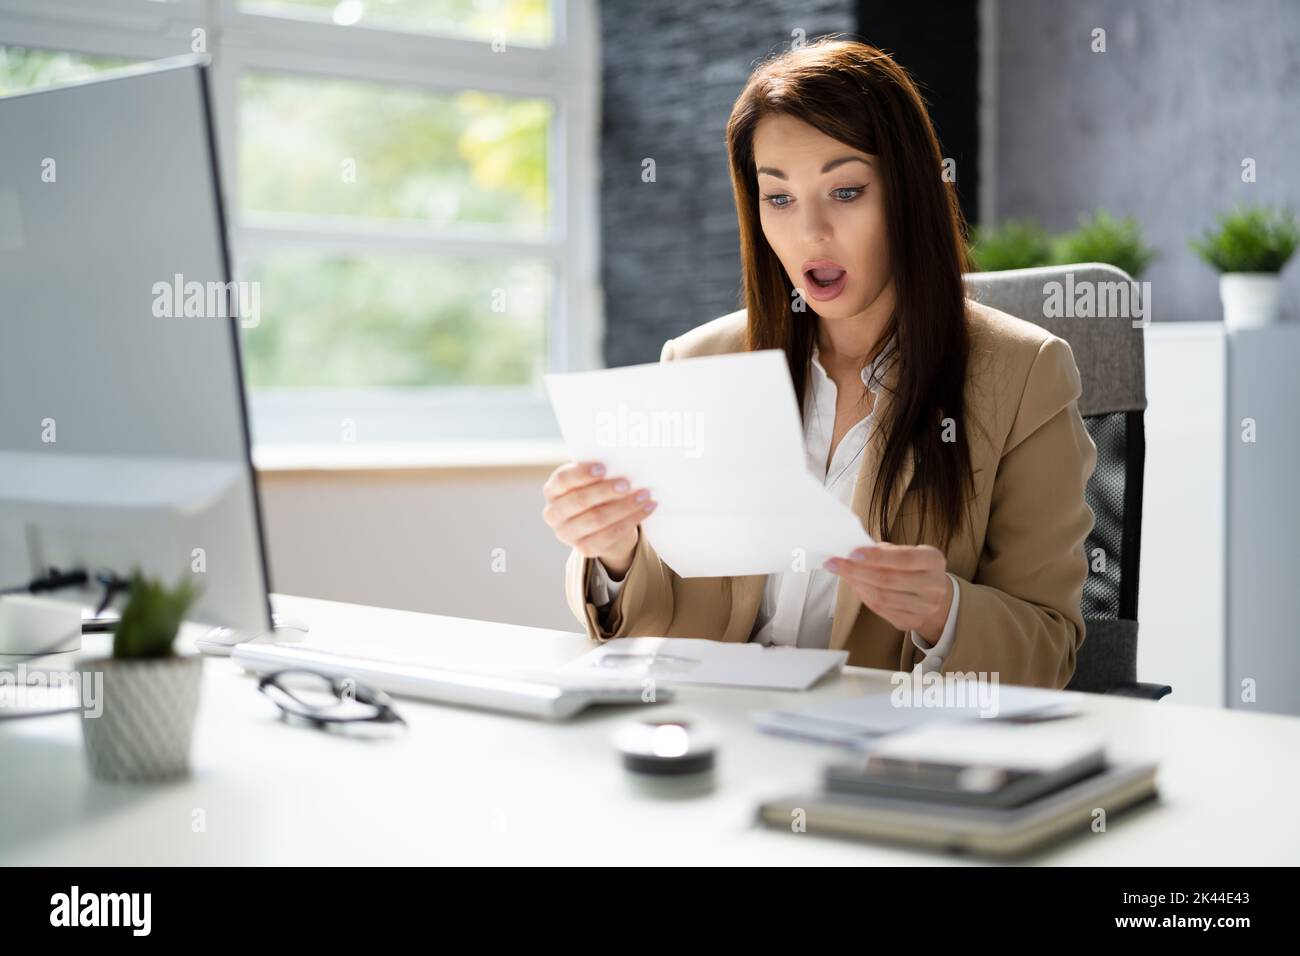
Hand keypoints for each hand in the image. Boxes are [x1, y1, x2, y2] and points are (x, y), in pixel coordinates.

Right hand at [542, 461, 656, 577]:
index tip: (604, 467)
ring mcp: (566, 534)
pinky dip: (631, 520)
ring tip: (644, 495)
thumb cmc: (596, 493)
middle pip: (579, 500)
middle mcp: (553, 514)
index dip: (582, 473)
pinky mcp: (584, 549)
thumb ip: (599, 474)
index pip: (562, 479)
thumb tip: (621, 465)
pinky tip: (646, 509)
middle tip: (628, 483)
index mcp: (552, 490)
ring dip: (624, 506)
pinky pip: (610, 535)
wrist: (601, 523)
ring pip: (597, 519)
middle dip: (605, 491)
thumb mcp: (592, 481)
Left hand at [822, 543, 952, 642]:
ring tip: (844, 574)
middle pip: (888, 580)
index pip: (904, 558)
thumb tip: (852, 553)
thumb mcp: (907, 551)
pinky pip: (882, 611)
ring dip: (857, 584)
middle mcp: (933, 585)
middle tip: (835, 563)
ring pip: (883, 597)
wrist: (934, 593)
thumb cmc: (913, 567)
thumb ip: (884, 551)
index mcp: (933, 560)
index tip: (851, 553)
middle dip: (857, 570)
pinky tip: (856, 586)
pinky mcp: (913, 621)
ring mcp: (925, 607)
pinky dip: (864, 597)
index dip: (876, 557)